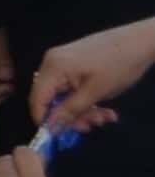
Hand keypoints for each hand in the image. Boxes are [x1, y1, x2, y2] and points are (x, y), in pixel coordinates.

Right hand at [32, 17, 154, 135]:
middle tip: (93, 126)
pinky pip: (72, 87)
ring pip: (64, 95)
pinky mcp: (74, 63)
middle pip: (51, 98)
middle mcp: (52, 63)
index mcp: (53, 67)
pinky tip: (104, 108)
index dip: (45, 119)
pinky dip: (85, 100)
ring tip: (106, 117)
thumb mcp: (96, 92)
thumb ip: (71, 110)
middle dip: (71, 116)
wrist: (140, 41)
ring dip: (83, 110)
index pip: (37, 99)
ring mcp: (63, 62)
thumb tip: (50, 127)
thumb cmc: (119, 65)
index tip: (61, 135)